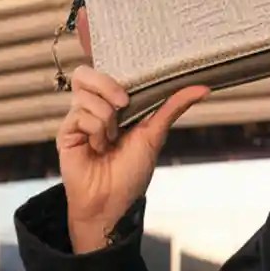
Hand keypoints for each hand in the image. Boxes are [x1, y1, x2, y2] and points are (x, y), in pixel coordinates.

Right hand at [56, 66, 209, 252]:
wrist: (113, 201)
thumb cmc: (131, 172)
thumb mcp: (155, 134)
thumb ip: (173, 107)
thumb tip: (203, 88)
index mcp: (111, 104)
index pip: (105, 70)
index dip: (114, 69)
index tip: (132, 85)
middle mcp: (92, 108)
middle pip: (85, 73)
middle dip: (108, 85)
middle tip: (123, 103)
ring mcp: (77, 119)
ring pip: (86, 96)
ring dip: (107, 120)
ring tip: (110, 141)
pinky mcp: (66, 132)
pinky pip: (80, 116)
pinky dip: (97, 133)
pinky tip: (98, 149)